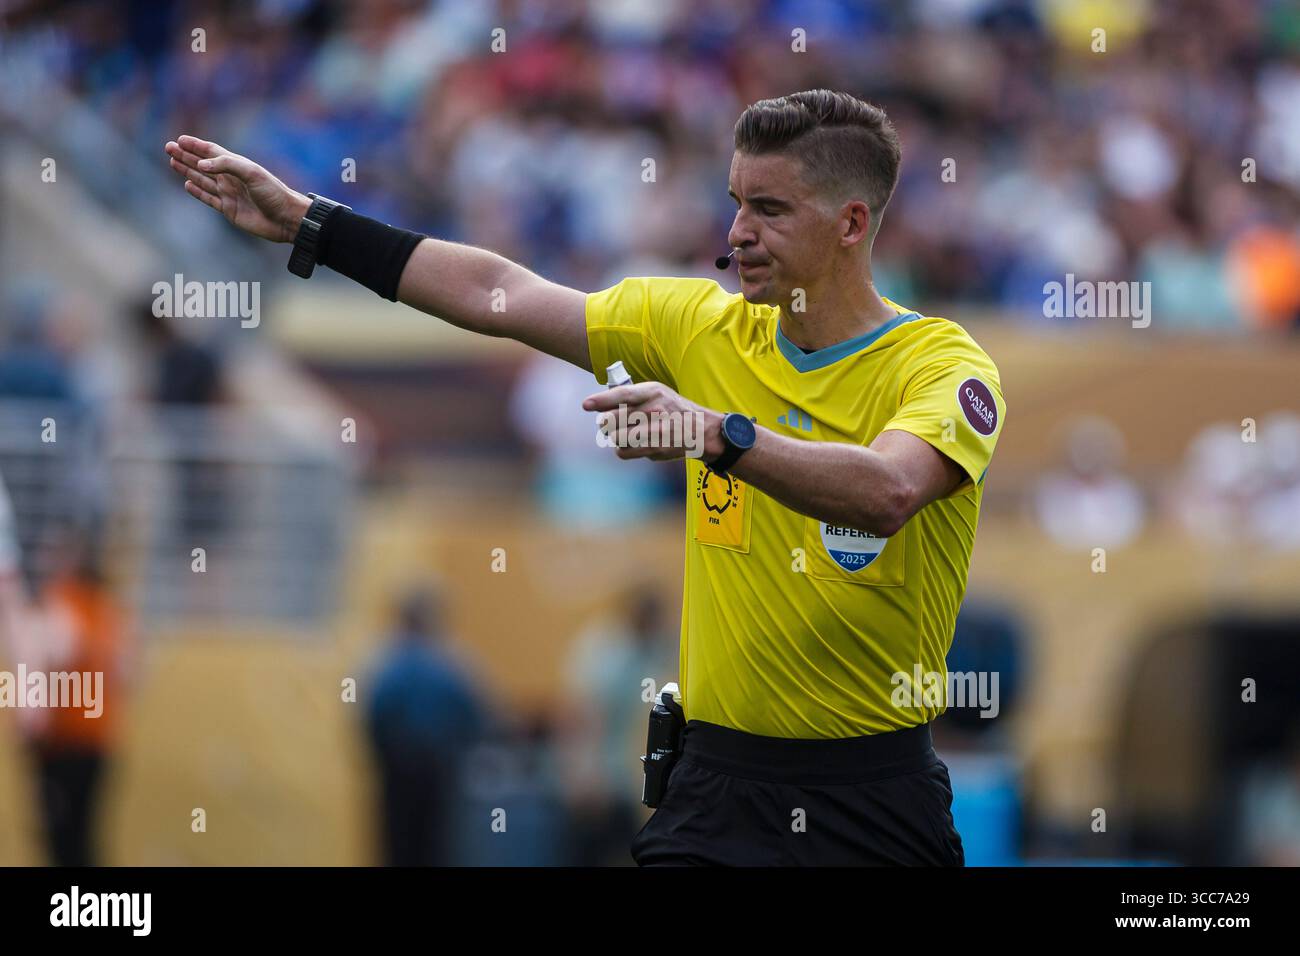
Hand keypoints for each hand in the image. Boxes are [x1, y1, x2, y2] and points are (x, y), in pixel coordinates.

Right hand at [164, 135, 309, 242]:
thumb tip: (201, 164)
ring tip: (172, 161)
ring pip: (203, 180)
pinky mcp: (229, 210)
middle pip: (203, 164)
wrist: (286, 219)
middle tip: (168, 147)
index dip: (196, 145)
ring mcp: (229, 194)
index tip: (179, 139)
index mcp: (237, 166)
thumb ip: (226, 165)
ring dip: (187, 170)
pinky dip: (197, 191)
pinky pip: (209, 198)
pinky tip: (187, 184)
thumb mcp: (252, 173)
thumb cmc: (273, 193)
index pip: (212, 152)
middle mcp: (231, 178)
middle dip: (186, 155)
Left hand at [582, 382, 724, 461]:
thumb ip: (633, 396)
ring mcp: (654, 431)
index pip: (622, 395)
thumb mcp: (657, 392)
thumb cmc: (672, 409)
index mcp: (652, 392)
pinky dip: (623, 449)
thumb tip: (601, 402)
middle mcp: (653, 410)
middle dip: (605, 423)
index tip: (586, 405)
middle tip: (608, 424)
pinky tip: (633, 444)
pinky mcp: (654, 448)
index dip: (601, 400)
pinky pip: (623, 452)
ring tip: (626, 433)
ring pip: (615, 438)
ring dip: (615, 437)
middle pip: (612, 420)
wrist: (700, 430)